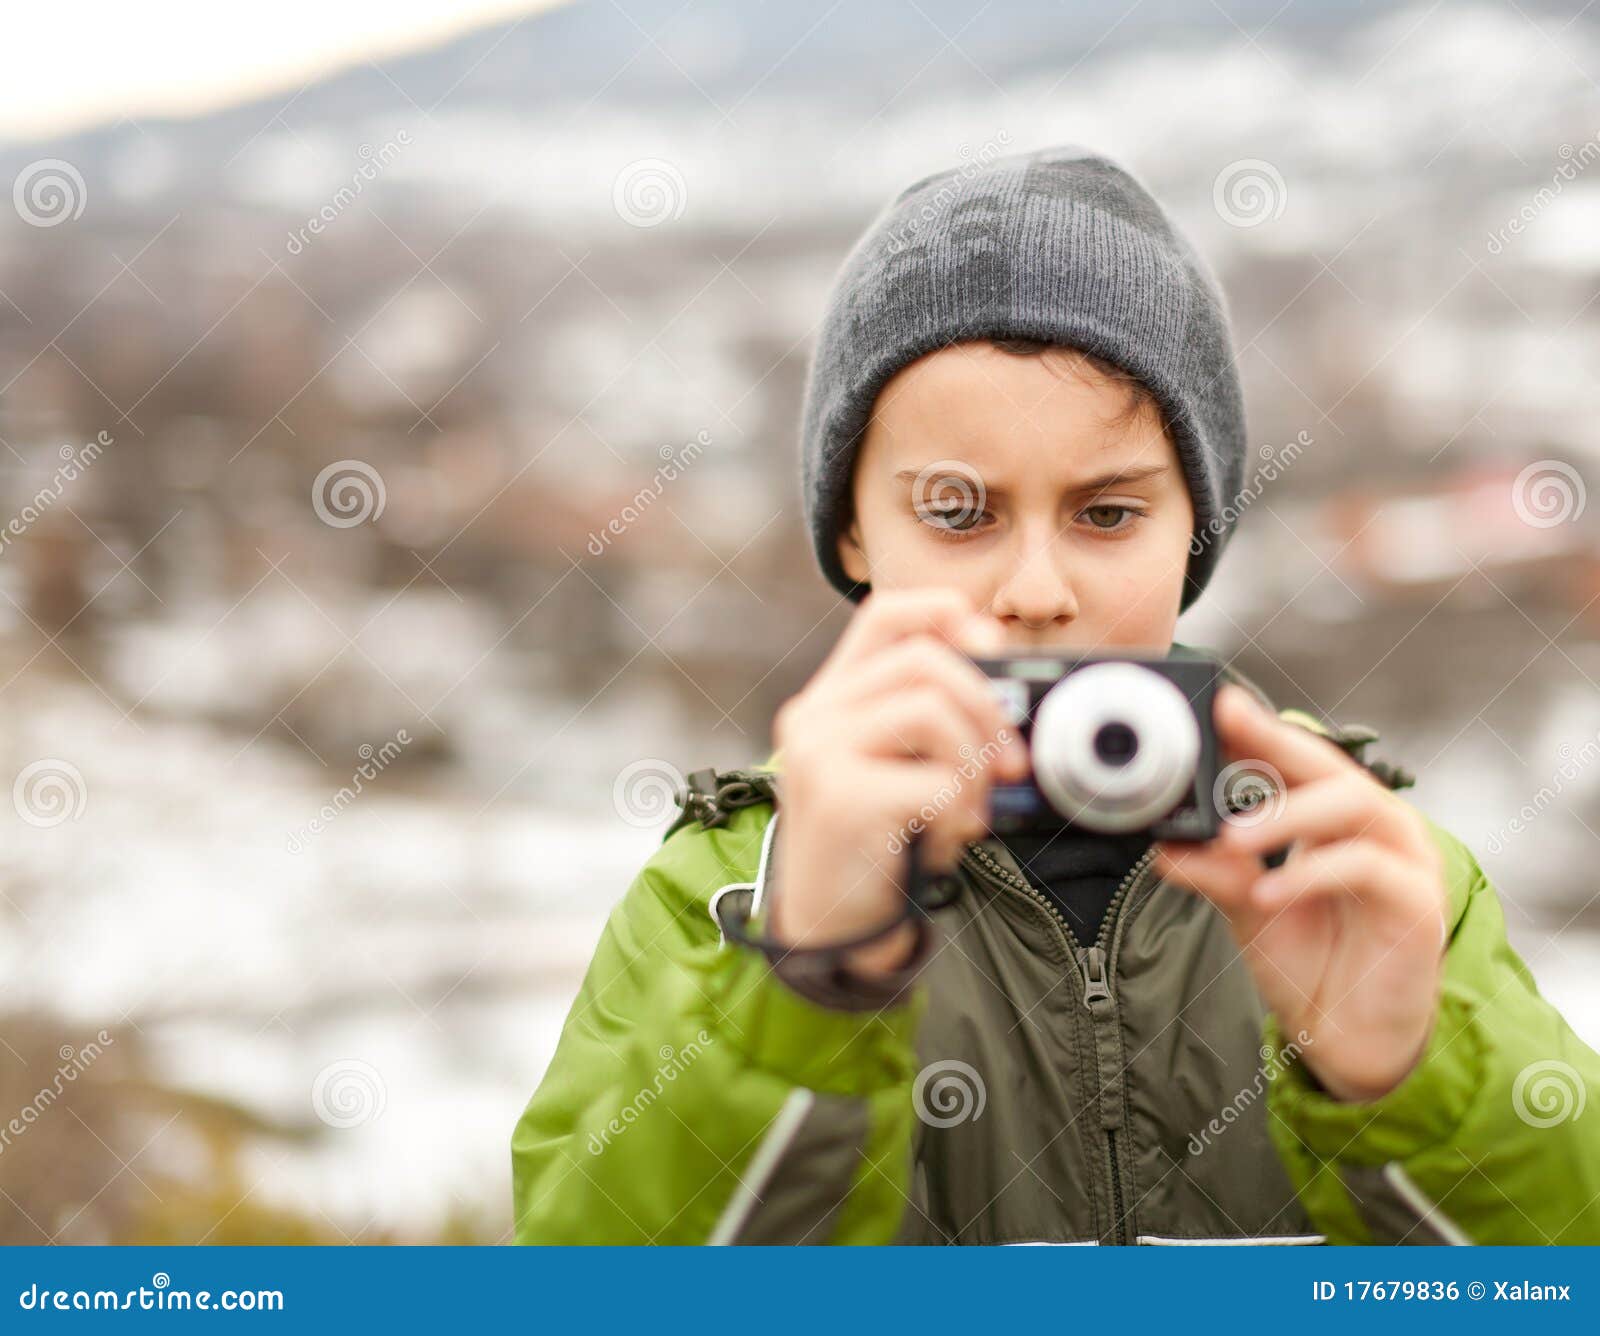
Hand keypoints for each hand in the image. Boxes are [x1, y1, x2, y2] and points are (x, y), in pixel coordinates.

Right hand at [768, 589, 1027, 976]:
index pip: (883, 615)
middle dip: (987, 707)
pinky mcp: (842, 799)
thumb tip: (1001, 672)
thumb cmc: (876, 846)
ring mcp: (821, 754)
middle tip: (1011, 762)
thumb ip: (929, 719)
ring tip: (966, 812)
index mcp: (827, 699)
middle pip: (924, 660)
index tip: (993, 648)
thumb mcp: (896, 769)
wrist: (829, 930)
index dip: (946, 614)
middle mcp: (813, 716)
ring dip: (975, 767)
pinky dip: (960, 815)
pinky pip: (938, 780)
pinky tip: (942, 844)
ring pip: (933, 712)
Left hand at [1152, 684, 1448, 1101]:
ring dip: (1288, 813)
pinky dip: (1312, 874)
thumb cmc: (1309, 963)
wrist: (1347, 1041)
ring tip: (1232, 836)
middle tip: (1225, 722)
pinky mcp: (1418, 904)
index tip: (1214, 706)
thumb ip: (1215, 871)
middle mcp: (1376, 828)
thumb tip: (1164, 845)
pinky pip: (1367, 869)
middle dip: (1276, 739)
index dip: (1260, 731)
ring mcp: (1404, 861)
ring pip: (1354, 803)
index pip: (1298, 760)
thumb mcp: (1248, 908)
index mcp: (1336, 819)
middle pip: (1330, 765)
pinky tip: (1268, 893)